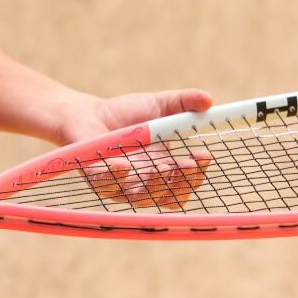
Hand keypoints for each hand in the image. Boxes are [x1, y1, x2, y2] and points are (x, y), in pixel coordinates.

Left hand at [58, 88, 213, 210]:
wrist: (88, 114)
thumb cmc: (126, 115)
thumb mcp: (159, 105)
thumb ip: (184, 102)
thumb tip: (209, 99)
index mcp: (165, 169)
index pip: (186, 183)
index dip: (197, 174)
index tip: (203, 155)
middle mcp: (146, 184)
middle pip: (170, 198)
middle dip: (181, 183)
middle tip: (186, 164)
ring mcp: (122, 186)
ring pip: (143, 198)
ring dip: (155, 184)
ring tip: (161, 167)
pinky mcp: (98, 181)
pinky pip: (107, 187)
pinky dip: (116, 178)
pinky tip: (124, 165)